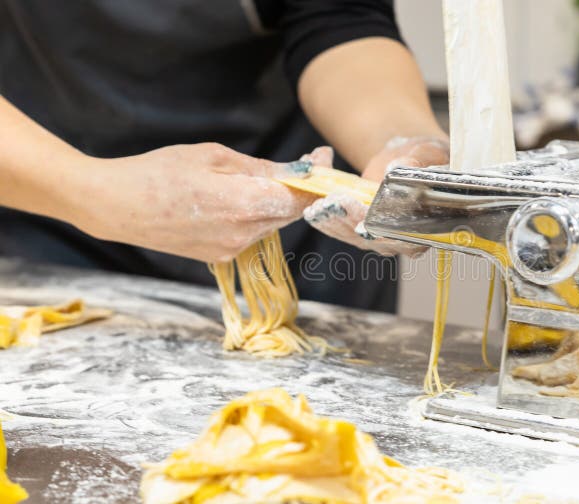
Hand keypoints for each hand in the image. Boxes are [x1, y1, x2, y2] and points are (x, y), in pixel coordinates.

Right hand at [67, 143, 319, 262]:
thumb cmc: (160, 171)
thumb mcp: (213, 156)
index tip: (322, 157)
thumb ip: (262, 167)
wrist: (115, 206)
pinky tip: (242, 197)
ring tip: (267, 176)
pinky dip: (257, 214)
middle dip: (302, 188)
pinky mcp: (221, 256)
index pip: (302, 197)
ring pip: (272, 222)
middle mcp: (245, 233)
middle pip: (291, 212)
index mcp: (245, 204)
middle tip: (306, 161)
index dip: (318, 177)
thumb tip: (303, 168)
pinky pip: (252, 232)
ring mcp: (233, 249)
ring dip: (278, 201)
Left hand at [304, 136, 448, 255]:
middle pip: (375, 239)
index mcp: (430, 226)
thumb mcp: (428, 154)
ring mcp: (383, 238)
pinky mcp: (364, 230)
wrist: (411, 157)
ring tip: (317, 207)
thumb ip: (416, 162)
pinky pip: (344, 231)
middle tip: (332, 205)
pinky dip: (328, 221)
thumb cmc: (429, 157)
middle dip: (350, 224)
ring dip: (334, 223)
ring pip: (355, 237)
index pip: (406, 236)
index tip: (362, 225)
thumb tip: (397, 169)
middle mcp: (407, 238)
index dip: (383, 232)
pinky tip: (313, 211)